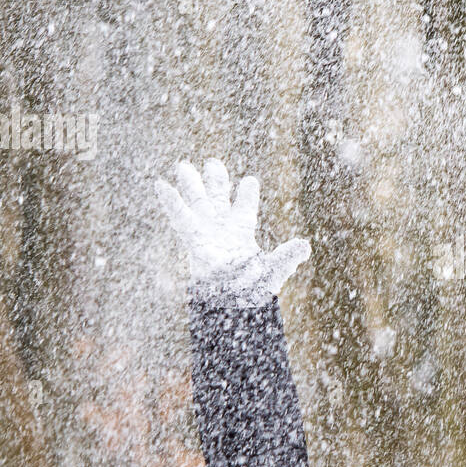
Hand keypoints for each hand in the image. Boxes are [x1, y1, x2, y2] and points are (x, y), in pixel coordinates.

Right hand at [155, 158, 310, 305]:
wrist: (229, 303)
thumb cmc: (252, 290)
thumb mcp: (273, 271)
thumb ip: (287, 257)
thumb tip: (304, 246)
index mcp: (242, 232)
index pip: (244, 209)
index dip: (247, 194)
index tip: (249, 181)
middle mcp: (222, 228)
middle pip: (217, 198)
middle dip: (215, 181)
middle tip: (212, 162)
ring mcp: (206, 231)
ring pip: (197, 202)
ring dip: (191, 184)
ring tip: (182, 165)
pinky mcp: (193, 239)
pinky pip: (180, 217)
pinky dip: (170, 202)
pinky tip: (160, 184)